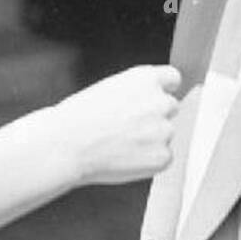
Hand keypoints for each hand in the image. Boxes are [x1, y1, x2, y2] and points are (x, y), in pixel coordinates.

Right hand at [49, 64, 181, 185]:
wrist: (67, 145)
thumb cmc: (79, 117)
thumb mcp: (110, 88)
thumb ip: (136, 91)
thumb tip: (146, 101)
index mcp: (145, 78)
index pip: (173, 78)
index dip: (162, 90)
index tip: (154, 99)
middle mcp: (160, 101)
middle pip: (170, 107)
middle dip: (155, 117)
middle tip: (127, 128)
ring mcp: (164, 130)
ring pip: (164, 134)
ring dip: (150, 140)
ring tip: (119, 144)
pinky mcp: (163, 156)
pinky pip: (162, 158)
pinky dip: (147, 161)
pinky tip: (124, 158)